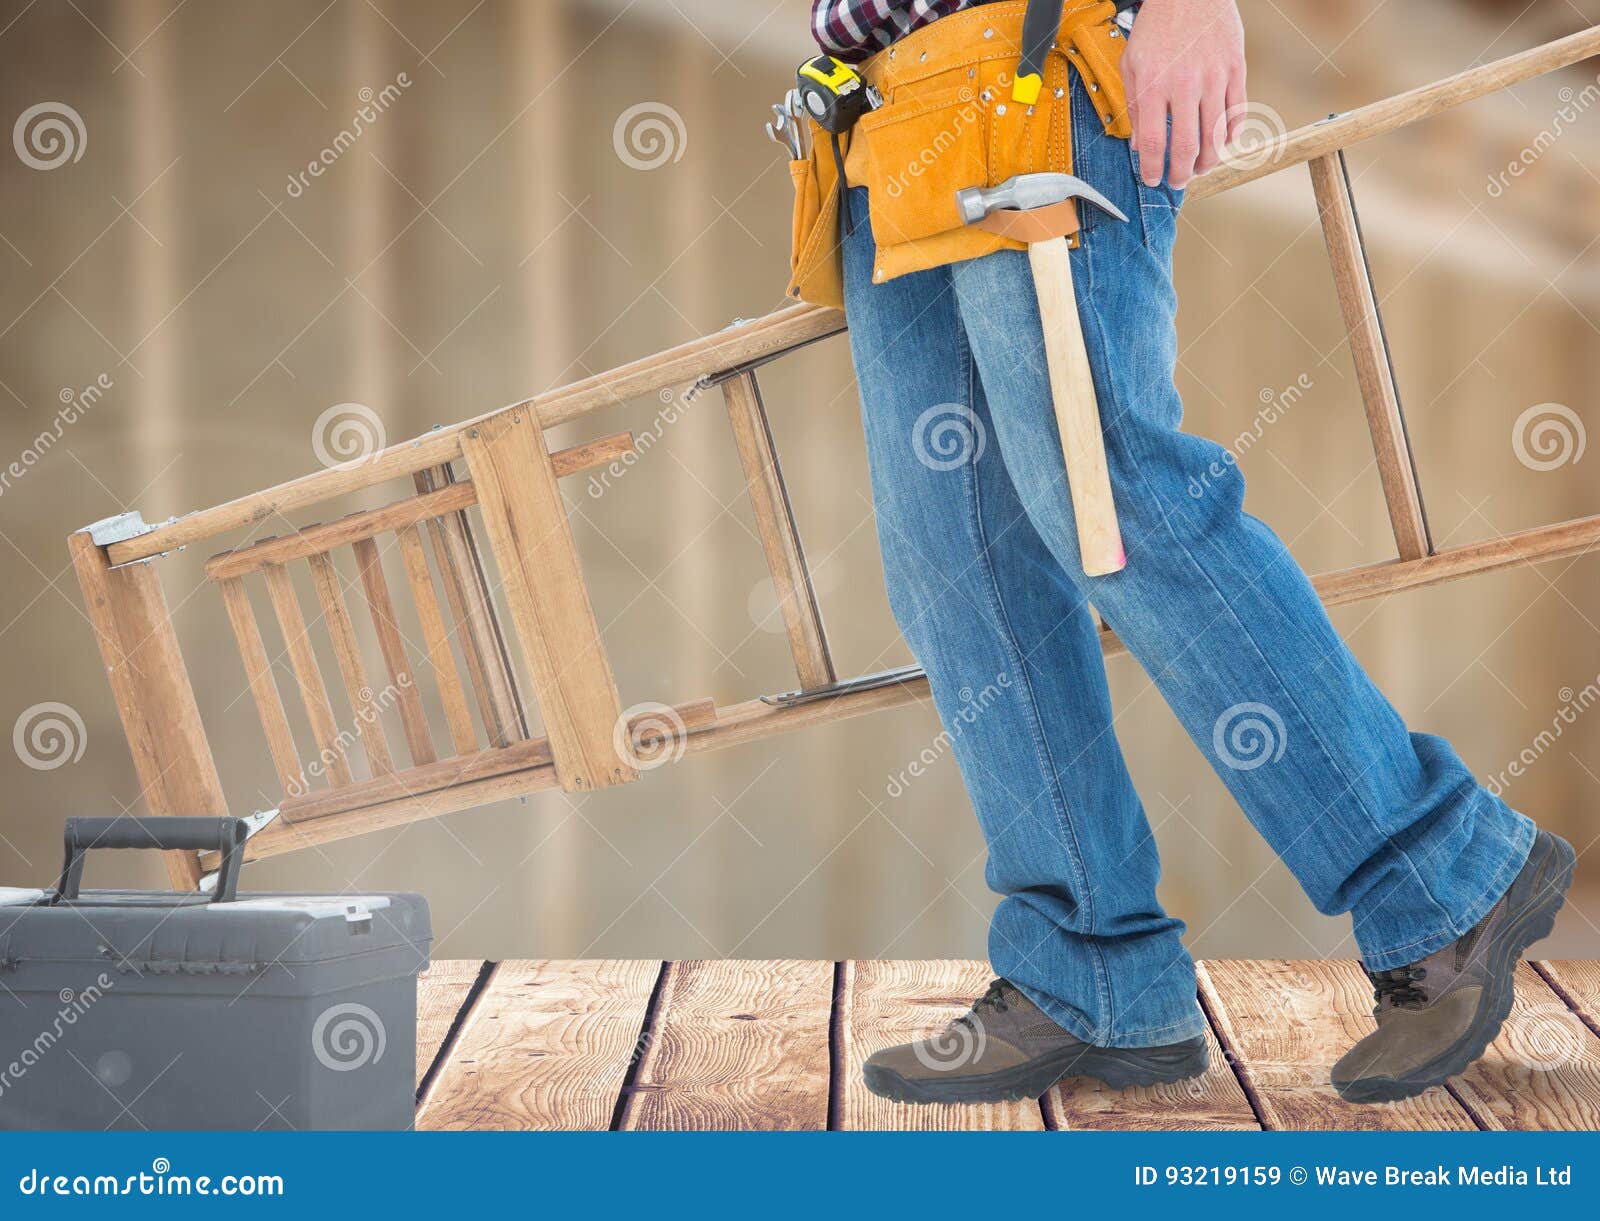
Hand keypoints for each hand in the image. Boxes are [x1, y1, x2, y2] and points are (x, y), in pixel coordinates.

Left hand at [1121, 0, 1246, 189]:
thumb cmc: (1157, 26)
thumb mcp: (1131, 64)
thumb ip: (1134, 105)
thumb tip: (1139, 144)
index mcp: (1153, 86)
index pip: (1152, 144)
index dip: (1152, 170)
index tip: (1153, 180)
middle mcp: (1184, 85)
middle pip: (1185, 147)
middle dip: (1180, 174)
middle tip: (1177, 181)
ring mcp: (1214, 77)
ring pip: (1215, 136)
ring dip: (1207, 161)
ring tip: (1200, 169)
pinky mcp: (1235, 69)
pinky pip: (1237, 112)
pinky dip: (1231, 134)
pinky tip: (1222, 142)